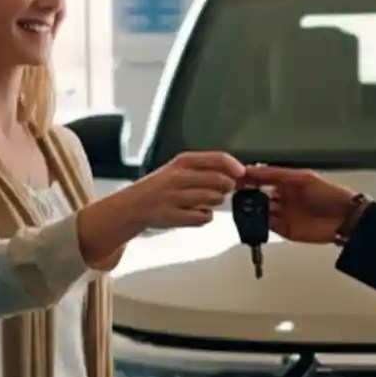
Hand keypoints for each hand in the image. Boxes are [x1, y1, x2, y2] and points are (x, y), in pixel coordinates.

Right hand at [125, 151, 244, 227]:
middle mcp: (177, 177)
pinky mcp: (171, 216)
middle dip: (227, 186)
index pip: (218, 159)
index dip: (234, 167)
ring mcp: (173, 197)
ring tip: (205, 200)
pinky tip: (196, 212)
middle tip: (223, 189)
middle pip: (219, 180)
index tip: (242, 174)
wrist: (133, 205)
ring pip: (213, 199)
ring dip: (216, 201)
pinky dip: (205, 217)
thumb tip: (238, 172)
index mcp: (182, 161)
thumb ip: (207, 168)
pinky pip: (202, 218)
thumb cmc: (162, 186)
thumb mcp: (180, 168)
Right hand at [241, 166, 359, 243]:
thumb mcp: (303, 178)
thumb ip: (277, 174)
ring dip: (253, 210)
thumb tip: (255, 168)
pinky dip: (260, 224)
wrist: (346, 219)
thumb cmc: (330, 194)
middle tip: (236, 194)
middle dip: (249, 195)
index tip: (237, 177)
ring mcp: (284, 215)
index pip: (264, 178)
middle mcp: (284, 198)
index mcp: (288, 182)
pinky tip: (253, 220)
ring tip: (243, 208)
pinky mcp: (286, 231)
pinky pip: (268, 227)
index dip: (251, 178)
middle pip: (260, 196)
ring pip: (262, 212)